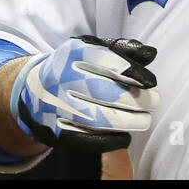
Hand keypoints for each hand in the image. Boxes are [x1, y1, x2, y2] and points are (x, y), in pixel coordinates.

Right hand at [11, 36, 158, 153]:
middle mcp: (61, 78)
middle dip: (135, 99)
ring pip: (96, 118)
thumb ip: (121, 50)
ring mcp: (56, 105)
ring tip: (145, 120)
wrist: (34, 89)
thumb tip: (150, 54)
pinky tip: (124, 136)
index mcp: (72, 53)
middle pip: (103, 91)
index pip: (105, 61)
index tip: (151, 81)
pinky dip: (109, 140)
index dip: (131, 72)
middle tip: (154, 101)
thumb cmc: (72, 67)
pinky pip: (85, 139)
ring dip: (127, 121)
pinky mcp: (55, 130)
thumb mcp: (91, 49)